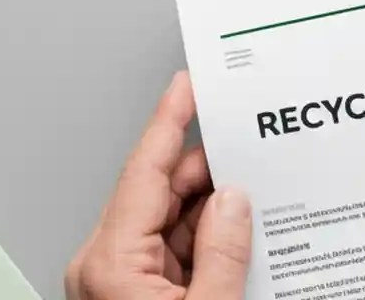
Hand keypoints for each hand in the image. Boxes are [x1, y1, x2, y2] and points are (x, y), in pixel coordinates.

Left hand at [66, 72, 252, 299]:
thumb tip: (233, 201)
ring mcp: (116, 280)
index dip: (169, 121)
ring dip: (213, 211)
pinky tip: (241, 239)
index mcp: (112, 263)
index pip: (144, 171)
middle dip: (211, 171)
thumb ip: (224, 253)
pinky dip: (207, 240)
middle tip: (253, 151)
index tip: (186, 85)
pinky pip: (172, 249)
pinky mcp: (131, 293)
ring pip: (169, 221)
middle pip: (161, 192)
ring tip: (260, 202)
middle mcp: (104, 266)